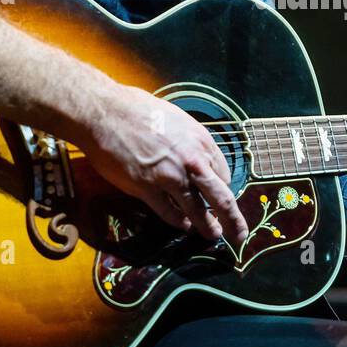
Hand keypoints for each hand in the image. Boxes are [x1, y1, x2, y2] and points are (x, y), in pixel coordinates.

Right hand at [81, 84, 248, 243]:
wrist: (105, 112)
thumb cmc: (139, 111)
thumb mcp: (178, 120)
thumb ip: (191, 142)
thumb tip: (198, 159)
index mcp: (201, 141)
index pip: (223, 174)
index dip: (224, 190)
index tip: (223, 200)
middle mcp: (191, 161)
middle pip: (222, 197)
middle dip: (234, 219)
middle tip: (241, 235)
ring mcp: (170, 176)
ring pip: (197, 210)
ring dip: (208, 227)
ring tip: (214, 235)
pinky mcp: (147, 188)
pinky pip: (169, 212)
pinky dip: (179, 222)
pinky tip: (184, 225)